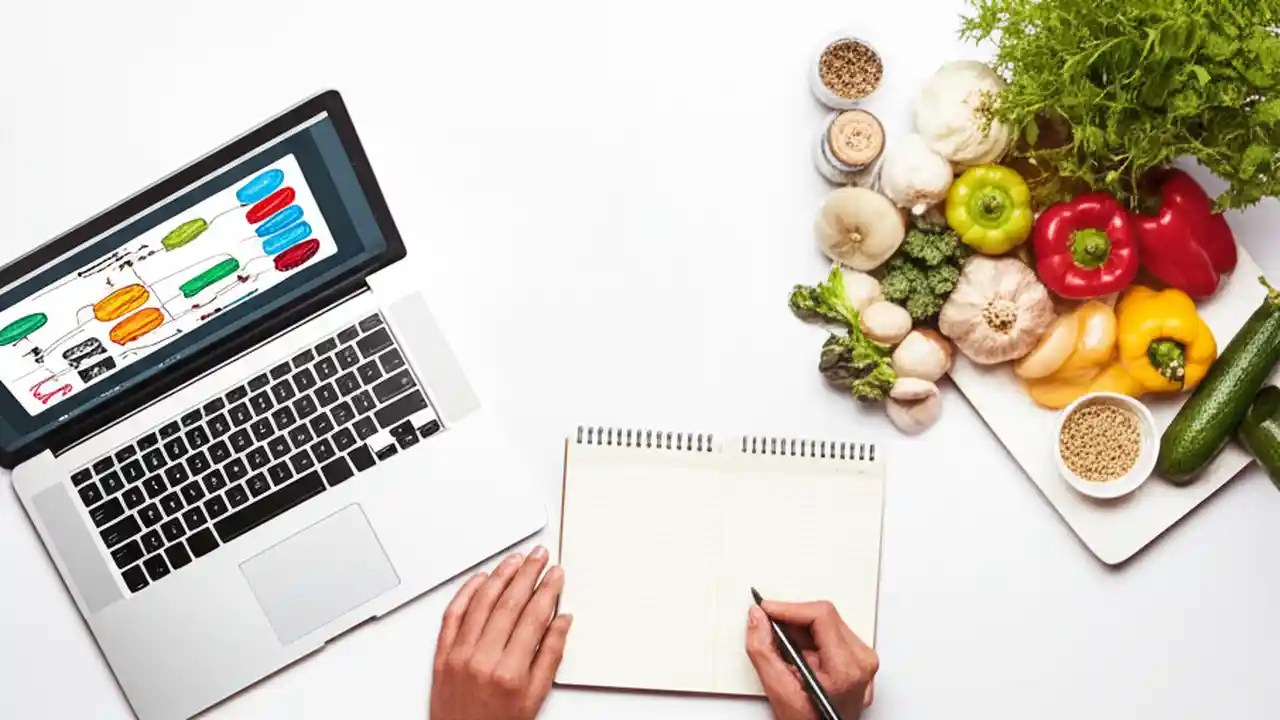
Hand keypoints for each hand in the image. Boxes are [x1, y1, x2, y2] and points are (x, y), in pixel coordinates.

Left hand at [430, 548, 571, 719]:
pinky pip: (453, 614)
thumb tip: (562, 621)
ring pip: (481, 602)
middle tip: (539, 556)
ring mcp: (458, 655)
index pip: (534, 616)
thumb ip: (550, 657)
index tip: (556, 575)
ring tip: (516, 560)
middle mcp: (482, 659)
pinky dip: (467, 592)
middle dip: (527, 573)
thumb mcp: (535, 698)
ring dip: (500, 575)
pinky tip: (481, 578)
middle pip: (509, 603)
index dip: (547, 590)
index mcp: (510, 671)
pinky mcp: (441, 655)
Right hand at [745, 600, 878, 719]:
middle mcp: (861, 661)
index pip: (821, 616)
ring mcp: (863, 661)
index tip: (768, 610)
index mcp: (846, 668)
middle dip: (793, 620)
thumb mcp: (779, 691)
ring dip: (802, 631)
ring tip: (786, 650)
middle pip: (824, 616)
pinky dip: (812, 639)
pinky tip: (800, 655)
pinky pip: (834, 635)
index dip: (789, 609)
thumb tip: (758, 619)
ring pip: (828, 623)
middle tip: (770, 629)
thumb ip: (764, 650)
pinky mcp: (859, 661)